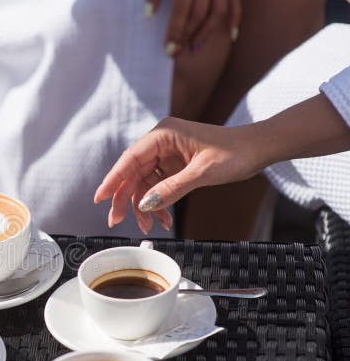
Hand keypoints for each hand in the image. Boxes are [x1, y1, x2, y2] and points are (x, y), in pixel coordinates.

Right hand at [94, 117, 263, 232]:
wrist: (258, 149)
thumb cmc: (236, 152)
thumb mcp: (203, 172)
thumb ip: (172, 188)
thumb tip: (145, 205)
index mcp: (164, 134)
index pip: (130, 159)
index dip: (113, 179)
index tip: (100, 197)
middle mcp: (161, 142)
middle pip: (133, 172)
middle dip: (125, 198)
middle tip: (116, 220)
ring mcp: (167, 154)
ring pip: (144, 182)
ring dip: (144, 205)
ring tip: (148, 226)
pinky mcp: (174, 165)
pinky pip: (158, 186)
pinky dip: (158, 203)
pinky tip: (164, 219)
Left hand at [146, 0, 240, 55]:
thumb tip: (149, 15)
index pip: (180, 10)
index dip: (175, 32)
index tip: (168, 50)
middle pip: (199, 14)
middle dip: (187, 35)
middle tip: (177, 53)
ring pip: (217, 11)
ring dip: (207, 32)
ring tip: (195, 49)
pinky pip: (236, 0)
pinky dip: (235, 17)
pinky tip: (231, 35)